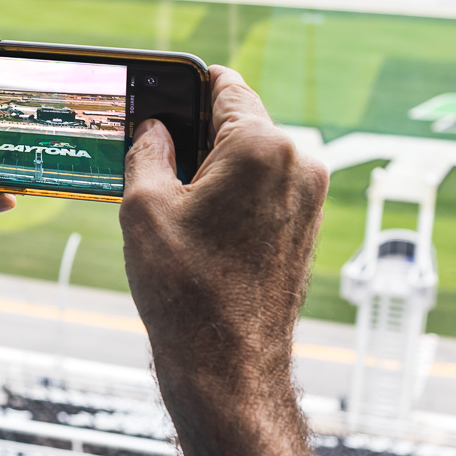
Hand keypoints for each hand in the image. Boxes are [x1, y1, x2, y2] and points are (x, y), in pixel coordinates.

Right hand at [120, 66, 327, 397]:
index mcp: (262, 145)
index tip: (160, 97)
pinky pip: (267, 193)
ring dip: (216, 171)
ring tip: (174, 206)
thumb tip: (154, 129)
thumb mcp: (144, 208)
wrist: (228, 368)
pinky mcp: (308, 230)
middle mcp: (300, 164)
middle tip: (154, 159)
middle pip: (240, 124)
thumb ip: (147, 151)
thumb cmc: (187, 292)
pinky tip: (201, 231)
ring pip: (254, 161)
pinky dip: (236, 199)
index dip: (186, 88)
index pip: (224, 86)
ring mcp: (311, 200)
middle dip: (198, 136)